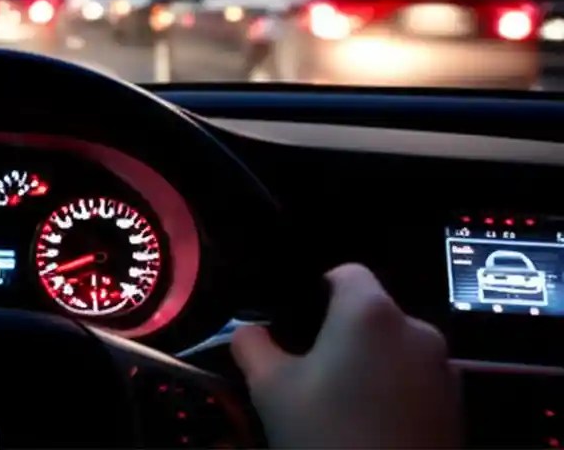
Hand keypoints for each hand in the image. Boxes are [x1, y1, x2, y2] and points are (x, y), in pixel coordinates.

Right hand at [231, 263, 459, 447]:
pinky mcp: (456, 405)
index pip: (344, 273)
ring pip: (393, 349)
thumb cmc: (327, 435)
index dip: (315, 292)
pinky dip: (393, 392)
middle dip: (341, 336)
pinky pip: (415, 381)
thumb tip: (250, 331)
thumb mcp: (270, 389)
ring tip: (341, 406)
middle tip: (309, 374)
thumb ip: (252, 345)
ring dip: (369, 365)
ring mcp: (443, 368)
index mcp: (370, 312)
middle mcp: (415, 328)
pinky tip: (370, 425)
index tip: (294, 329)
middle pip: (370, 314)